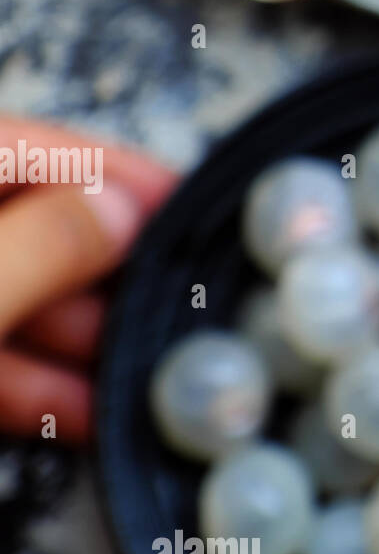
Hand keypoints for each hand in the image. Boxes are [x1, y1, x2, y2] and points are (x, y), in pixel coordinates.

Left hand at [0, 117, 176, 442]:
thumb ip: (41, 248)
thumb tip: (119, 211)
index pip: (32, 147)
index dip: (114, 172)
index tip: (187, 199)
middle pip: (30, 221)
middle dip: (107, 265)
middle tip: (179, 291)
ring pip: (11, 290)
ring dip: (80, 333)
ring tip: (147, 360)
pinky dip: (34, 379)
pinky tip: (90, 406)